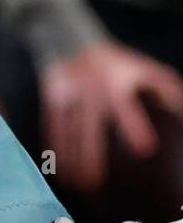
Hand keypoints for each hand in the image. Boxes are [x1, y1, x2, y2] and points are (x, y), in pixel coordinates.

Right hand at [39, 40, 182, 192]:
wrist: (71, 37)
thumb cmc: (115, 63)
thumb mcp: (141, 68)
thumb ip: (164, 87)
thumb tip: (181, 109)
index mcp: (115, 80)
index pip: (124, 104)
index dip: (133, 124)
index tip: (144, 149)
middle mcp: (90, 86)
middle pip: (89, 124)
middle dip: (90, 152)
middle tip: (95, 182)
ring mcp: (69, 91)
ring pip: (69, 128)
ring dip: (71, 156)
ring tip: (78, 185)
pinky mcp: (53, 95)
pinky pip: (53, 124)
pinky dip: (56, 146)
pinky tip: (61, 168)